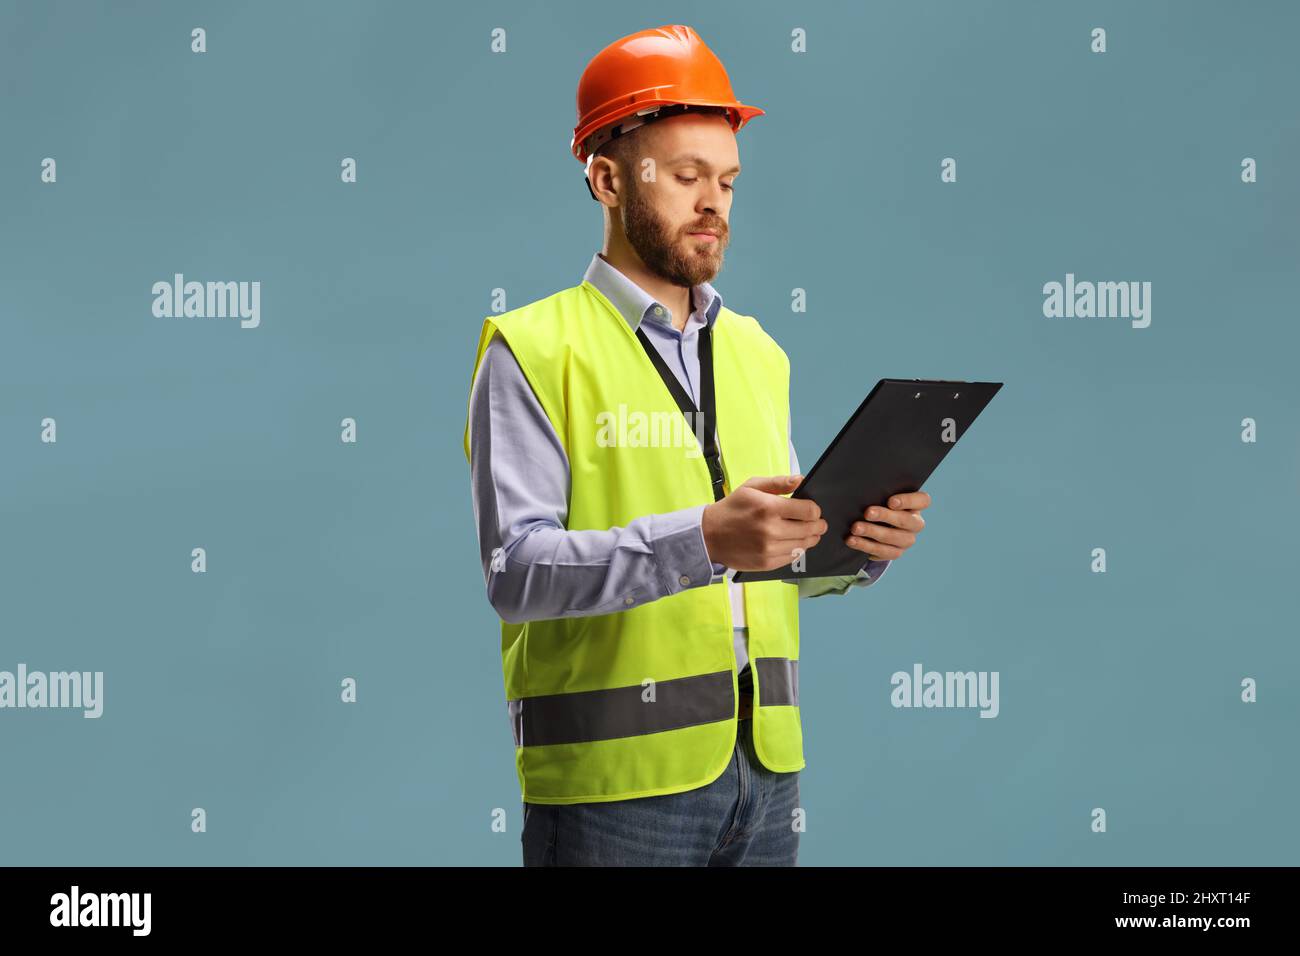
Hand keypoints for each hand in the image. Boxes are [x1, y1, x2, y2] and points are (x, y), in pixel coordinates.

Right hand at [702, 474, 828, 571]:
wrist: (709, 536)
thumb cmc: (731, 509)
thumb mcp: (751, 487)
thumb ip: (778, 482)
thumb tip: (801, 480)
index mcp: (768, 508)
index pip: (809, 511)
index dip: (815, 510)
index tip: (814, 510)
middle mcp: (771, 530)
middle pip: (810, 530)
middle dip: (818, 525)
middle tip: (818, 523)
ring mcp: (769, 549)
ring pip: (804, 545)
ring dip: (810, 538)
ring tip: (808, 533)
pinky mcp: (767, 563)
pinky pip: (792, 557)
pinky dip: (797, 550)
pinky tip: (793, 543)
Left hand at [845, 490, 930, 559]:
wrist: (873, 524)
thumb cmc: (878, 502)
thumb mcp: (881, 495)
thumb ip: (879, 490)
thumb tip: (861, 485)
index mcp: (916, 505)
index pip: (922, 500)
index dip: (908, 501)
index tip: (891, 501)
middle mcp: (915, 523)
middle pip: (906, 520)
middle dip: (885, 516)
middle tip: (867, 513)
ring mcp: (907, 539)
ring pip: (894, 538)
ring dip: (873, 532)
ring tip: (855, 528)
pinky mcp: (895, 552)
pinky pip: (883, 551)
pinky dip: (865, 545)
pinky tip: (852, 540)